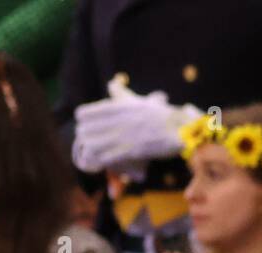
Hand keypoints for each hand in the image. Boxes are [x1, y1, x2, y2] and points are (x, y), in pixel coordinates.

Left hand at [72, 81, 196, 173]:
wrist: (182, 130)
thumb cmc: (160, 117)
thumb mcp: (141, 102)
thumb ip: (123, 96)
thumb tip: (110, 84)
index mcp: (128, 106)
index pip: (98, 109)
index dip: (85, 114)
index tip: (79, 116)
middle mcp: (127, 119)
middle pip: (93, 127)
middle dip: (85, 133)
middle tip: (81, 136)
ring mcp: (130, 134)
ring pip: (97, 143)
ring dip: (89, 147)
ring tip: (84, 149)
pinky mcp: (134, 149)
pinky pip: (111, 156)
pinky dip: (101, 158)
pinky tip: (95, 160)